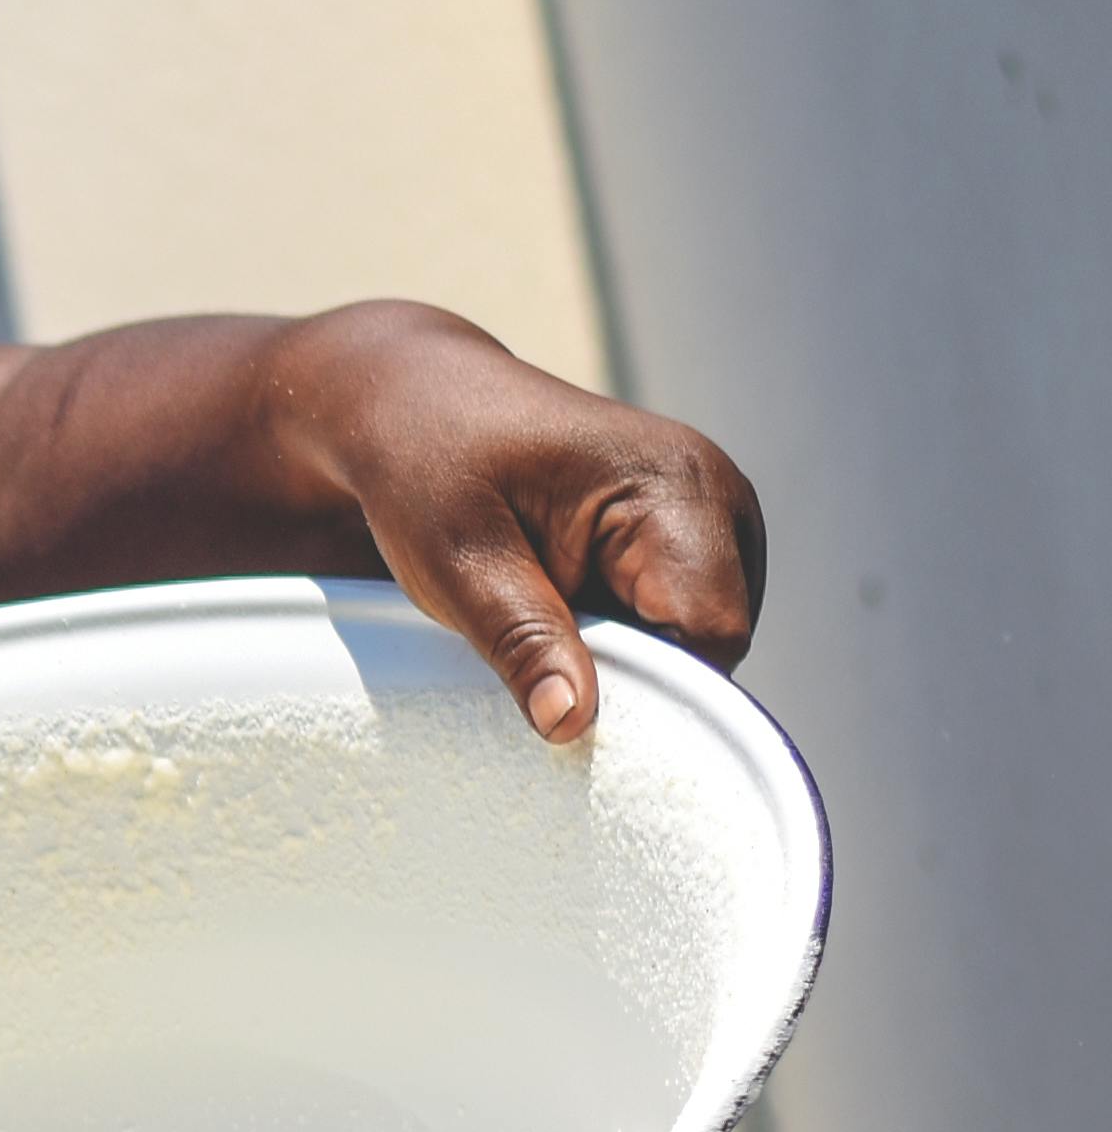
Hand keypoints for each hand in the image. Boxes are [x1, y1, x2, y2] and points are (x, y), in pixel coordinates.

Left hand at [260, 302, 763, 742]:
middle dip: (632, 675)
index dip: (649, 688)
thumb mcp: (457, 561)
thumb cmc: (428, 468)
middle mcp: (718, 498)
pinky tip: (559, 619)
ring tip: (541, 628)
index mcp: (677, 486)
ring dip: (621, 658)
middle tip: (538, 668)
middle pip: (711, 642)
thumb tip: (571, 724)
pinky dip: (620, 640)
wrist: (412, 408)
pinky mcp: (687, 542)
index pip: (709, 631)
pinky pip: (674, 623)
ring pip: (695, 641)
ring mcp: (712, 519)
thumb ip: (523, 641)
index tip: (570, 713)